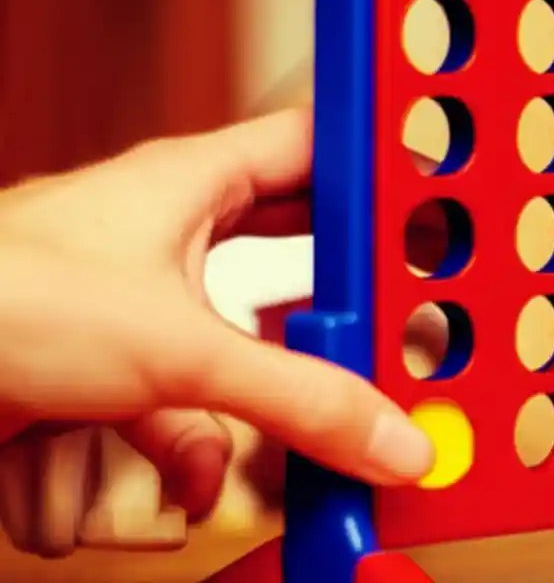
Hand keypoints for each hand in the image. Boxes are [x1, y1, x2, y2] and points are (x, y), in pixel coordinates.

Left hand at [0, 108, 433, 552]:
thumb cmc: (0, 296)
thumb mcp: (180, 349)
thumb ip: (301, 398)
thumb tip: (391, 435)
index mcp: (195, 180)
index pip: (317, 146)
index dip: (378, 168)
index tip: (439, 201)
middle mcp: (172, 233)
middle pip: (292, 251)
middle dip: (339, 299)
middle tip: (399, 323)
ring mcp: (142, 304)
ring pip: (241, 340)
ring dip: (264, 396)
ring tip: (306, 424)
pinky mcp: (112, 370)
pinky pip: (187, 403)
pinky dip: (199, 446)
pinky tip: (197, 476)